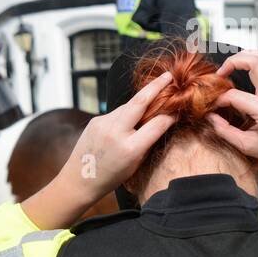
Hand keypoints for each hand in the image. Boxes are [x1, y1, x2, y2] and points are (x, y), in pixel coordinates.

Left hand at [22, 71, 176, 228]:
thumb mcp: (136, 164)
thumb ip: (148, 141)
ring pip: (128, 105)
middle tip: (168, 76)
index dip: (170, 115)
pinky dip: (126, 113)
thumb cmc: (111, 177)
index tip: (179, 109)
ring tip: (152, 99)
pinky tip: (129, 120)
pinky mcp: (96, 120)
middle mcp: (116, 132)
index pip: (158, 124)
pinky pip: (117, 112)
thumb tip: (162, 121)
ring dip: (141, 102)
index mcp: (130, 148)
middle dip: (156, 87)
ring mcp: (103, 123)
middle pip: (140, 101)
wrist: (79, 180)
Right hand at [208, 48, 257, 197]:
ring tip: (234, 64)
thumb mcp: (248, 147)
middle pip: (254, 62)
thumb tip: (211, 117)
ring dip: (248, 55)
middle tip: (221, 73)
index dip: (219, 100)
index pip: (234, 96)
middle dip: (233, 62)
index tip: (214, 108)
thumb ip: (226, 132)